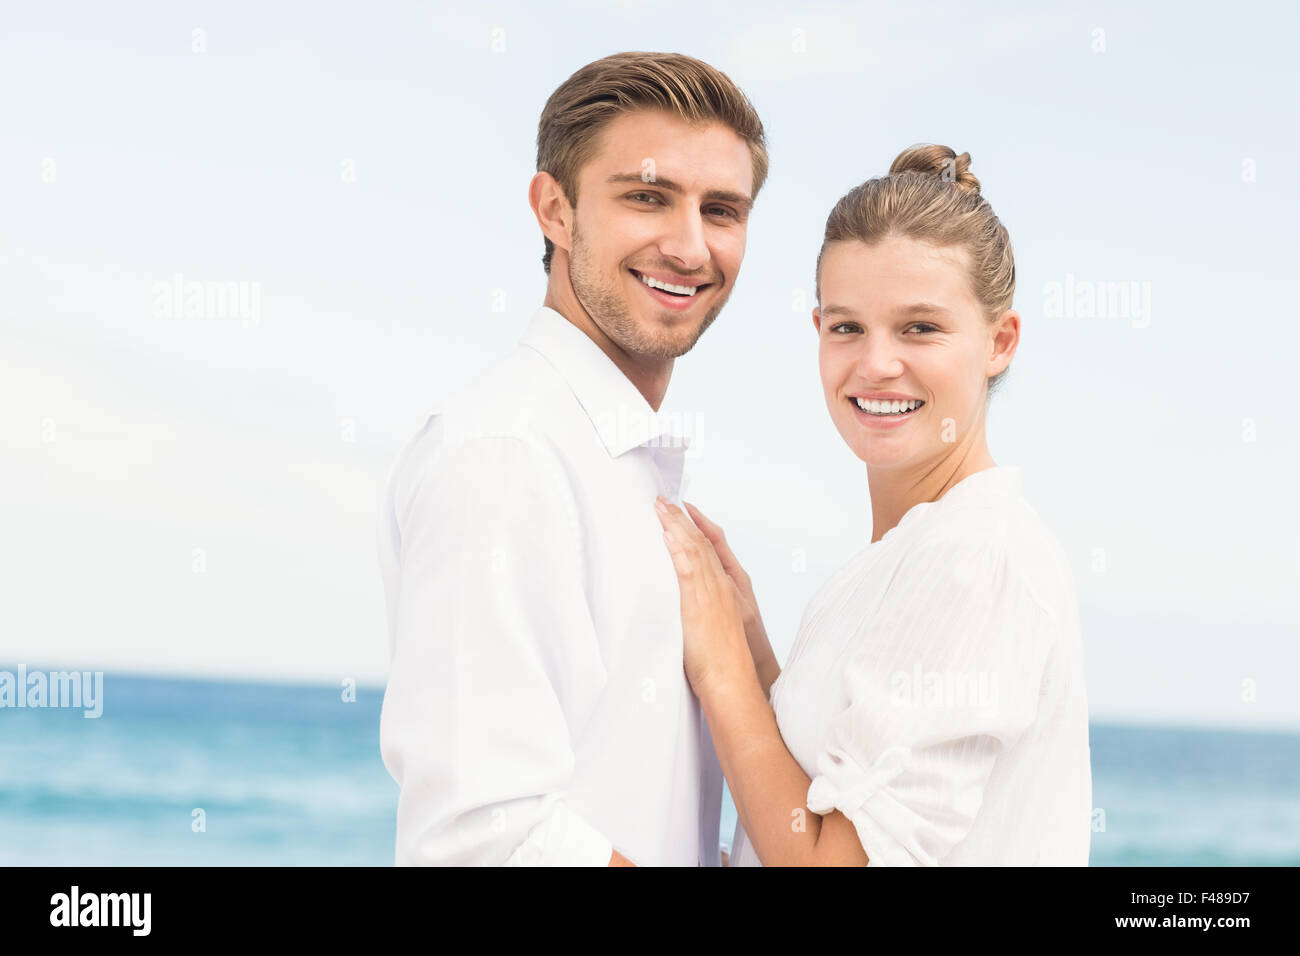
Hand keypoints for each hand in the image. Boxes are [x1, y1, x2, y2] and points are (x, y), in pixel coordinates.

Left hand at [680, 501, 780, 695]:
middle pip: (703, 543)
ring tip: (660, 507)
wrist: (733, 681)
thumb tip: (686, 608)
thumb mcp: (714, 630)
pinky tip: (667, 533)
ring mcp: (713, 593)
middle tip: (664, 500)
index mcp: (728, 590)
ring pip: (695, 549)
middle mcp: (723, 586)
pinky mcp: (700, 604)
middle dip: (683, 519)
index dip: (698, 526)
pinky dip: (678, 548)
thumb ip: (703, 613)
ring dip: (676, 525)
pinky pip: (689, 568)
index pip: (712, 548)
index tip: (683, 509)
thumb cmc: (723, 664)